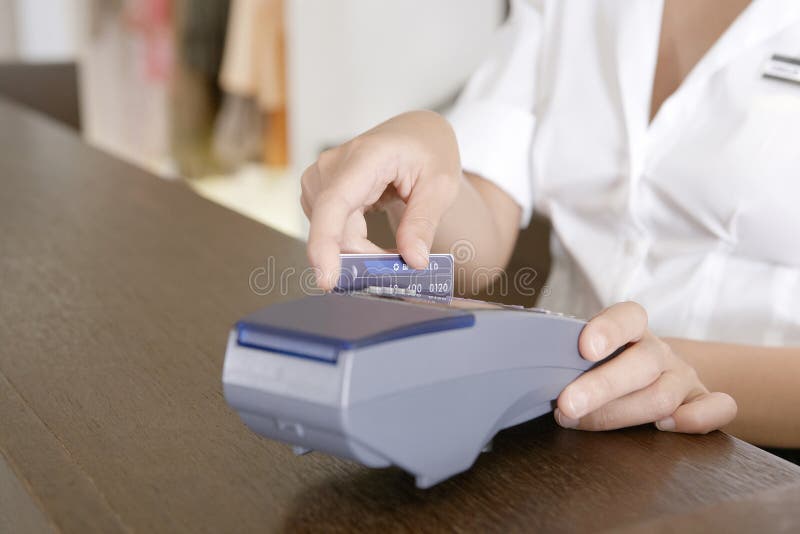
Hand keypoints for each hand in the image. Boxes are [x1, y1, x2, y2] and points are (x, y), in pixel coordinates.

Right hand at [300, 111, 461, 289]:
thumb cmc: (428, 151)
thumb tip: (413, 260)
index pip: (334, 203)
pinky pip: (331, 231)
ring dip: (360, 252)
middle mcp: (333, 165)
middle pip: (336, 229)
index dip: (325, 243)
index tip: (327, 279)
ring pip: (332, 235)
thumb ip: (423, 222)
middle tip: (401, 265)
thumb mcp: (440, 184)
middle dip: (365, 257)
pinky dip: (353, 244)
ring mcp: (321, 178)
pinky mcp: (318, 192)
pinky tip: (374, 239)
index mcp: (366, 156)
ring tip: (393, 245)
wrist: (414, 133)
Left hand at [555, 302, 737, 432]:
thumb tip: (523, 362)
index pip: (627, 317)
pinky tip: (664, 427)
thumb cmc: (602, 365)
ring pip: (663, 394)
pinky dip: (696, 419)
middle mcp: (658, 351)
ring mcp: (683, 376)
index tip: (583, 349)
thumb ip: (561, 353)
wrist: (648, 375)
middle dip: (600, 388)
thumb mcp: (582, 353)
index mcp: (631, 329)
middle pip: (640, 364)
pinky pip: (719, 407)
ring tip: (583, 423)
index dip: (608, 330)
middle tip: (566, 406)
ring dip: (621, 413)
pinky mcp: (702, 401)